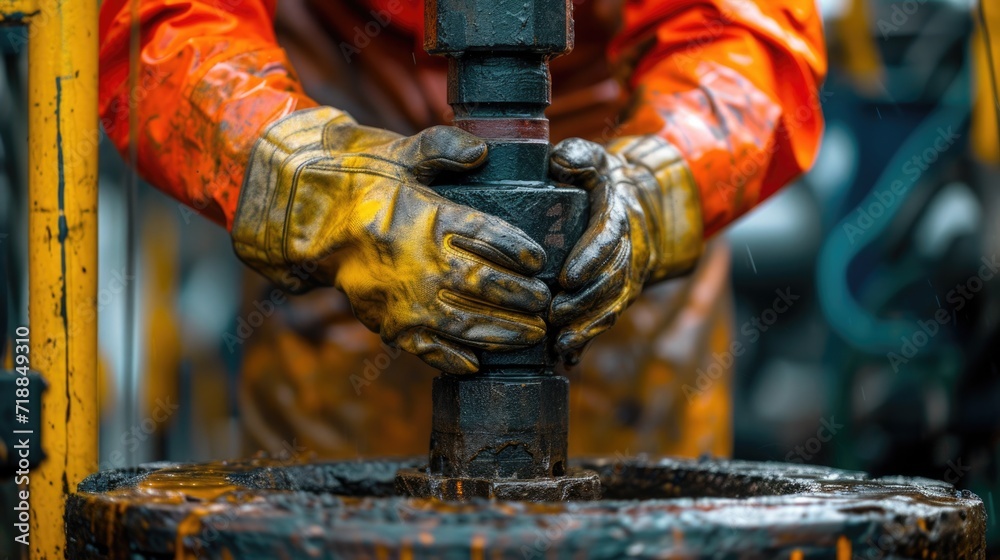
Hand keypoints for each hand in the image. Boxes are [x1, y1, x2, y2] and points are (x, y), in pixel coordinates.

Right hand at [232, 107, 550, 373]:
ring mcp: (401, 297)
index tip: (540, 261)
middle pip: (487, 284)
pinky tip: (477, 364)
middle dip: (524, 297)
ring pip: (465, 323)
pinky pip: (423, 349)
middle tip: (547, 303)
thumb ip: (443, 148)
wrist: (298, 215)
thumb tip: (482, 151)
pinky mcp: (383, 321)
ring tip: (533, 335)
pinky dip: (452, 360)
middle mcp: (419, 261)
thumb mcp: (398, 153)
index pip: (491, 236)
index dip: (521, 251)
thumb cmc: (356, 179)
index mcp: (428, 216)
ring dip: (504, 332)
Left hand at [548, 135, 702, 356]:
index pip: (609, 236)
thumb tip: (561, 161)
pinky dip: (591, 337)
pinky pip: (609, 317)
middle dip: (585, 301)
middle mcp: (631, 248)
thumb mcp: (596, 158)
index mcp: (620, 213)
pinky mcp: (621, 293)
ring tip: (562, 344)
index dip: (591, 257)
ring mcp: (629, 274)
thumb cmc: (605, 179)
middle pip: (612, 278)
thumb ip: (580, 156)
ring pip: (613, 304)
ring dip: (589, 326)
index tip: (568, 277)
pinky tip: (570, 357)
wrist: (642, 202)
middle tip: (554, 314)